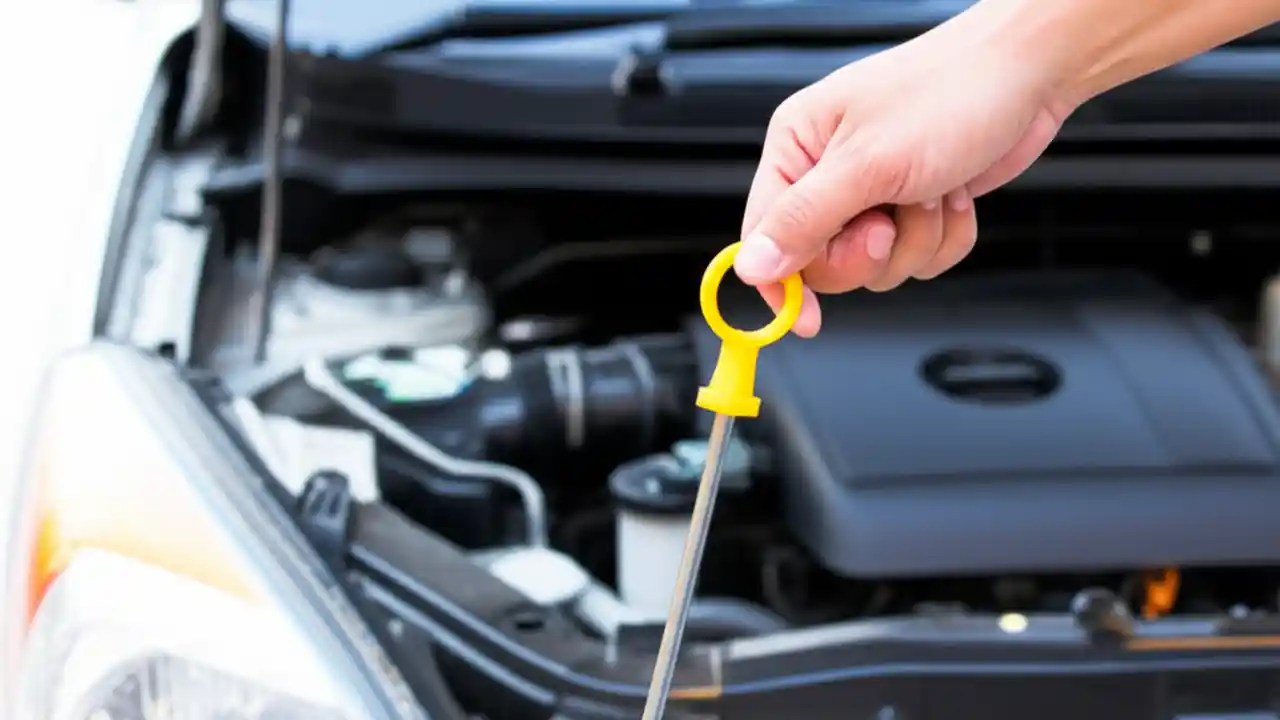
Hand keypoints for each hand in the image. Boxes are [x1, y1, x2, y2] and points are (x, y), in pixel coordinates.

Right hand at [735, 20, 1071, 336]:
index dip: (784, 282)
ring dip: (915, 239)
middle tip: (888, 222)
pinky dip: (944, 237)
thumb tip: (751, 268)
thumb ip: (803, 221)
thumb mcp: (866, 165)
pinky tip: (955, 195)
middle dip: (868, 252)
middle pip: (821, 262)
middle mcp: (827, 172)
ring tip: (933, 190)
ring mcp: (873, 193)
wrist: (1029, 75)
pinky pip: (917, 258)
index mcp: (796, 148)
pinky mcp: (914, 208)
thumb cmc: (949, 94)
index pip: (764, 235)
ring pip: (876, 266)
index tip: (805, 319)